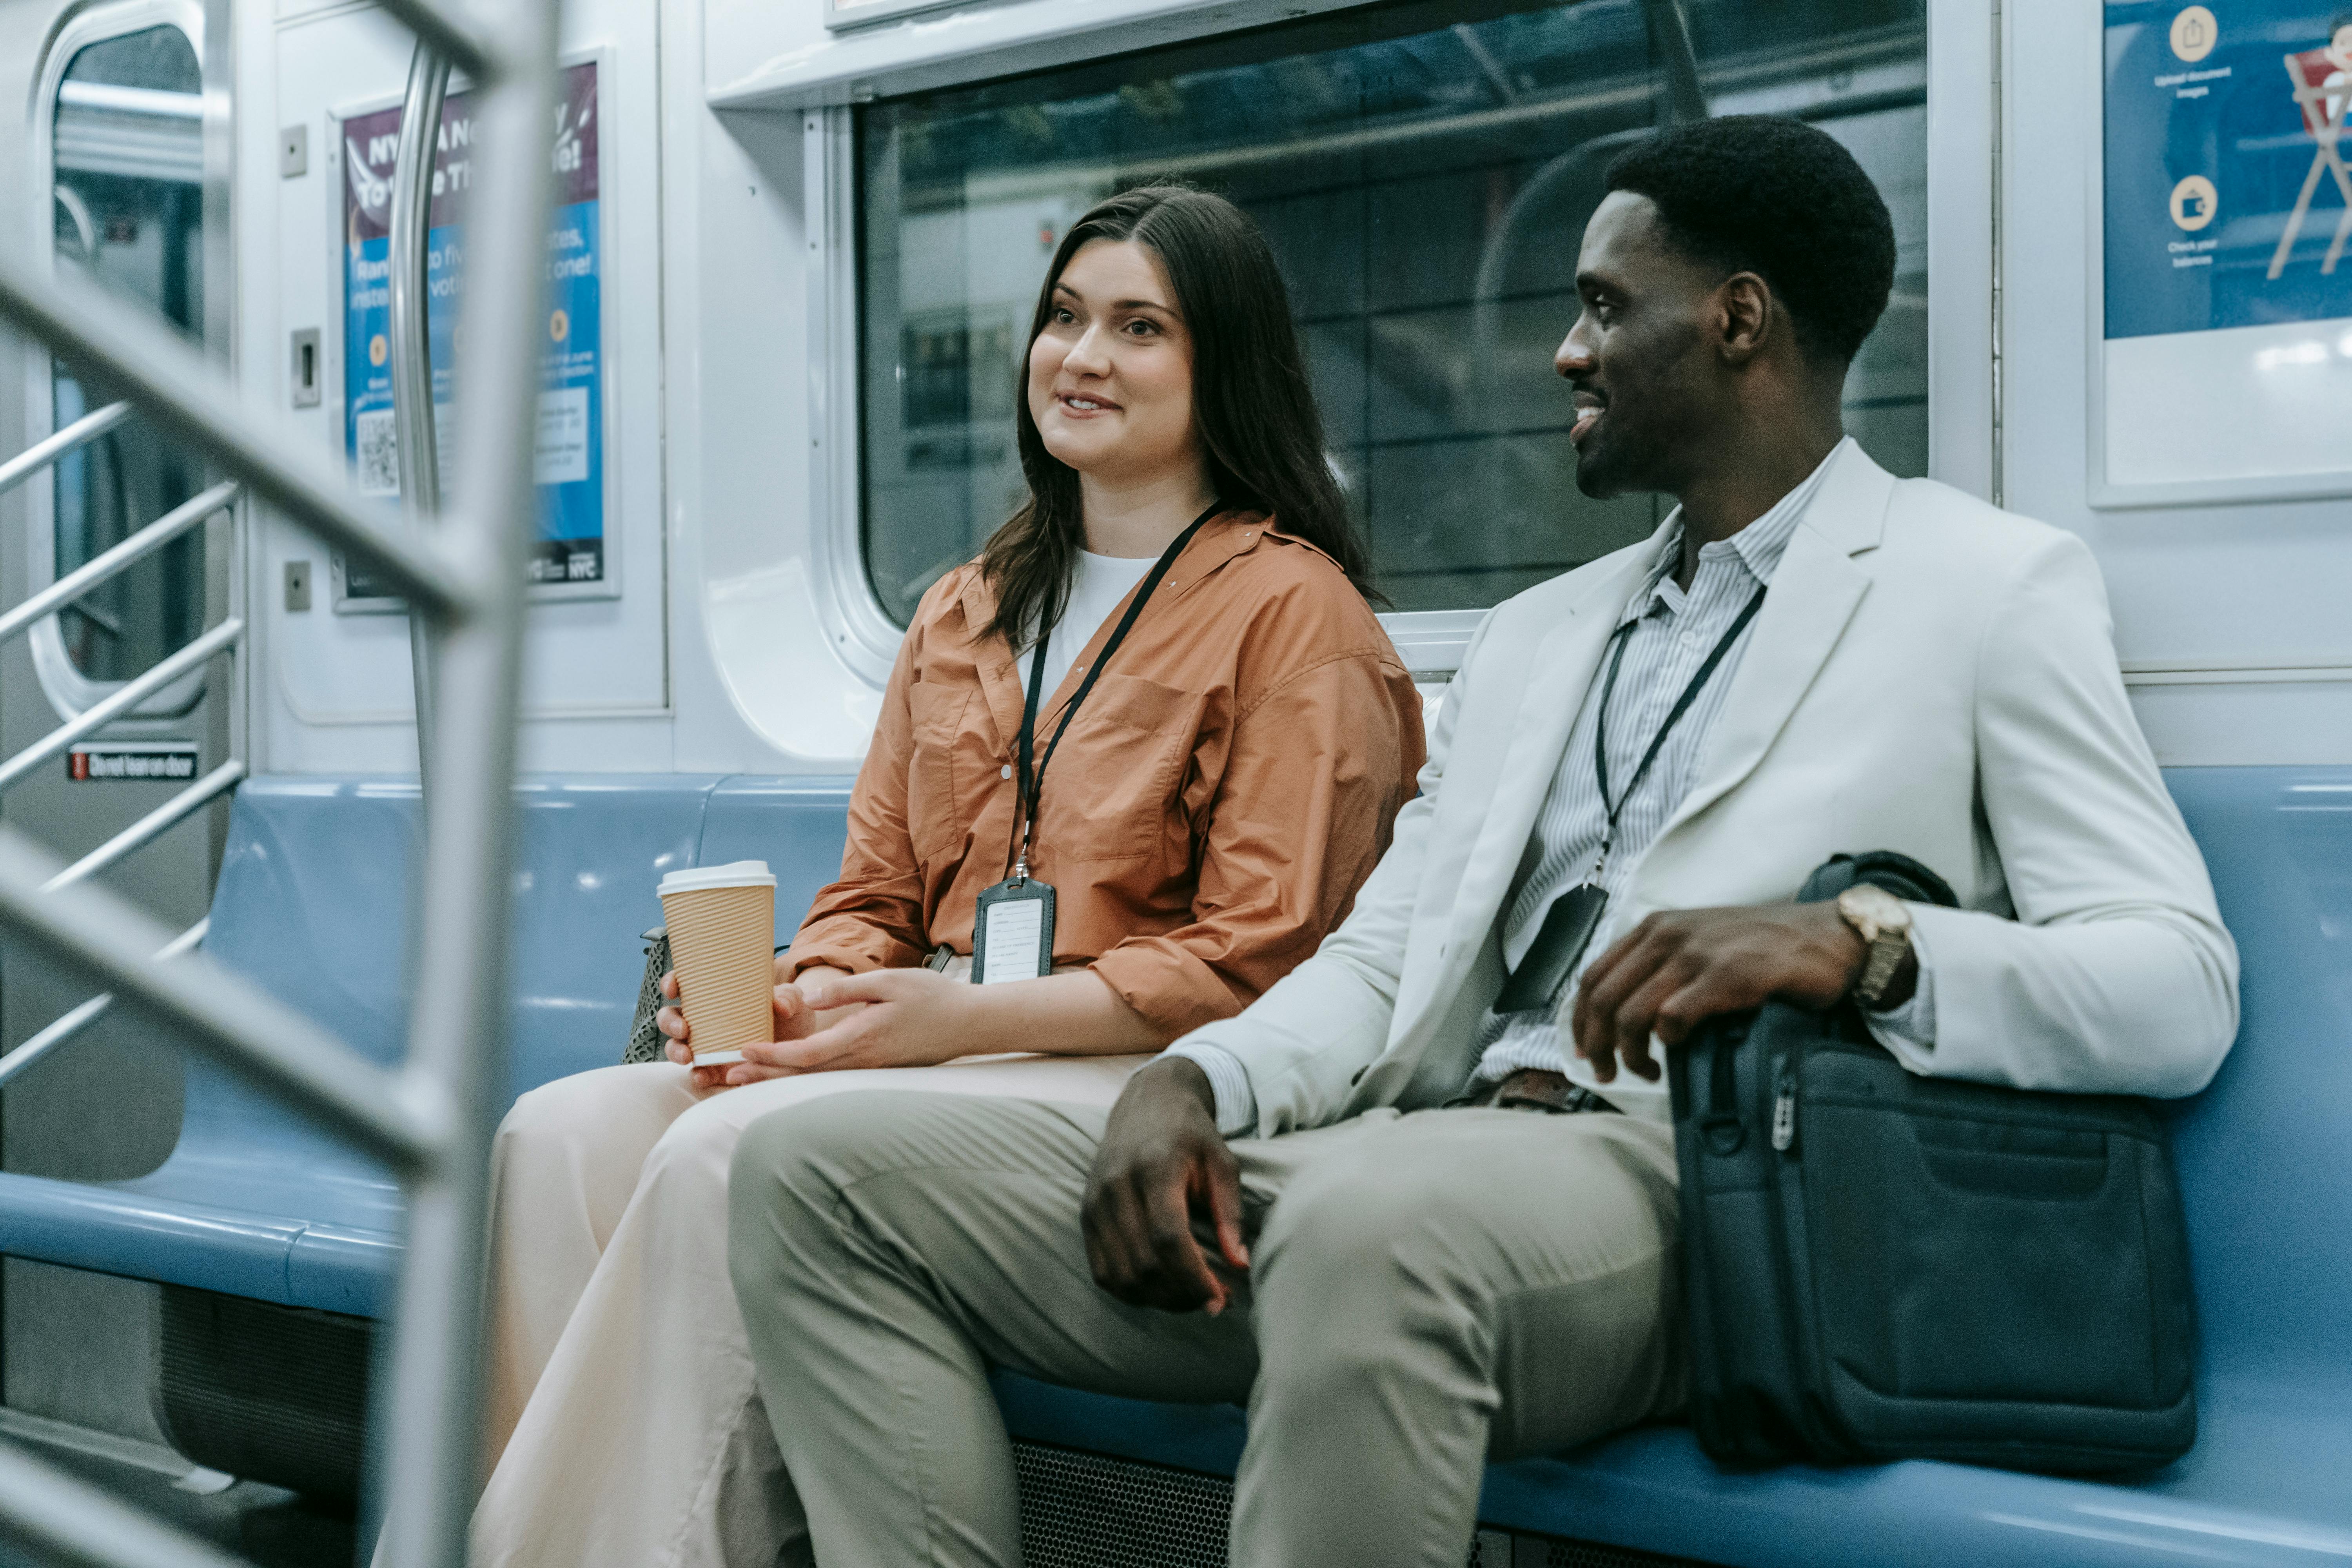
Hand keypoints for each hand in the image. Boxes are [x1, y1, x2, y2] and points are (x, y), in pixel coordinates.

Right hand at [660, 958, 852, 1090]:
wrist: (802, 1044)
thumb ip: (787, 998)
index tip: (674, 987)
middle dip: (669, 1022)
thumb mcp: (792, 999)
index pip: (685, 985)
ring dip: (676, 1051)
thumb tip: (780, 1006)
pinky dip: (697, 1075)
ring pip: (677, 1047)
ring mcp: (707, 1046)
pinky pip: (698, 1073)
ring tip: (688, 1056)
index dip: (672, 983)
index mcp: (714, 996)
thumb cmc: (791, 1014)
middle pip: (671, 1018)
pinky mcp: (716, 1069)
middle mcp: (704, 1020)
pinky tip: (703, 1075)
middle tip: (684, 1029)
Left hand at [731, 966, 978, 1075]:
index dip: (773, 1054)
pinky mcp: (878, 1069)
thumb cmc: (932, 997)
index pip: (808, 1053)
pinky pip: (832, 1077)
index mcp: (863, 1038)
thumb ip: (847, 991)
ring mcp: (871, 1069)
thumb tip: (809, 998)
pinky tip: (787, 1073)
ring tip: (746, 1076)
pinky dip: (804, 1077)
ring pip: (816, 1079)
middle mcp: (863, 1061)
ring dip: (779, 1078)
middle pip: (804, 1073)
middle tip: (727, 1073)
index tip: (743, 1048)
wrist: (970, 1023)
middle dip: (764, 1073)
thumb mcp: (889, 982)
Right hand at [1081, 1057, 1248, 1315]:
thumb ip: (1230, 1213)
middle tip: (1214, 1300)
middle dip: (1182, 1294)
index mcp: (1154, 1168)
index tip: (1220, 1300)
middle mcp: (1116, 1186)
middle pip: (1144, 1263)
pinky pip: (1102, 1271)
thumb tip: (1239, 1265)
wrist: (1147, 1102)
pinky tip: (1160, 1290)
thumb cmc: (1191, 1134)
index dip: (1194, 1278)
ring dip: (1158, 1299)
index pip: (1168, 1238)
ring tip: (1190, 1297)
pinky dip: (1131, 1291)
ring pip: (1121, 1275)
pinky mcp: (1086, 1215)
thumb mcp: (1222, 1162)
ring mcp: (1095, 1202)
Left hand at [1568, 903, 1899, 1084]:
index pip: (1593, 976)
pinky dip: (1667, 1043)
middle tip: (1608, 1074)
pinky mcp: (1726, 976)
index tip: (1585, 1051)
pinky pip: (1673, 1018)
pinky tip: (1678, 1052)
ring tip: (1645, 1071)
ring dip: (1629, 1053)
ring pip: (1630, 1013)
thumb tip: (1627, 1015)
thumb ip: (1664, 968)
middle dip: (1597, 1045)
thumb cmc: (1769, 948)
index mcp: (1657, 927)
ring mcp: (1697, 954)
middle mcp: (1668, 935)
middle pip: (1602, 999)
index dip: (1580, 1020)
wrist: (1832, 938)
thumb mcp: (1703, 944)